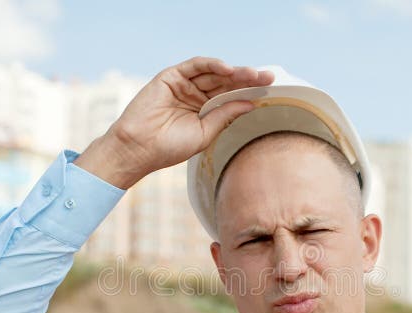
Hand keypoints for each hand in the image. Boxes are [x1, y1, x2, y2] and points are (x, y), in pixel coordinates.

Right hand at [75, 56, 273, 188]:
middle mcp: (196, 95)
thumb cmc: (170, 147)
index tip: (271, 90)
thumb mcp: (206, 133)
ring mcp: (184, 85)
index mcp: (204, 110)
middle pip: (226, 82)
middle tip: (268, 77)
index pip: (231, 96)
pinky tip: (227, 69)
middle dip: (247, 79)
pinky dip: (211, 64)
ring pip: (213, 73)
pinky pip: (194, 66)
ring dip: (233, 71)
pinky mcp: (171, 76)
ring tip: (252, 73)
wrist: (140, 148)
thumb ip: (225, 115)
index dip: (250, 91)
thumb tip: (251, 103)